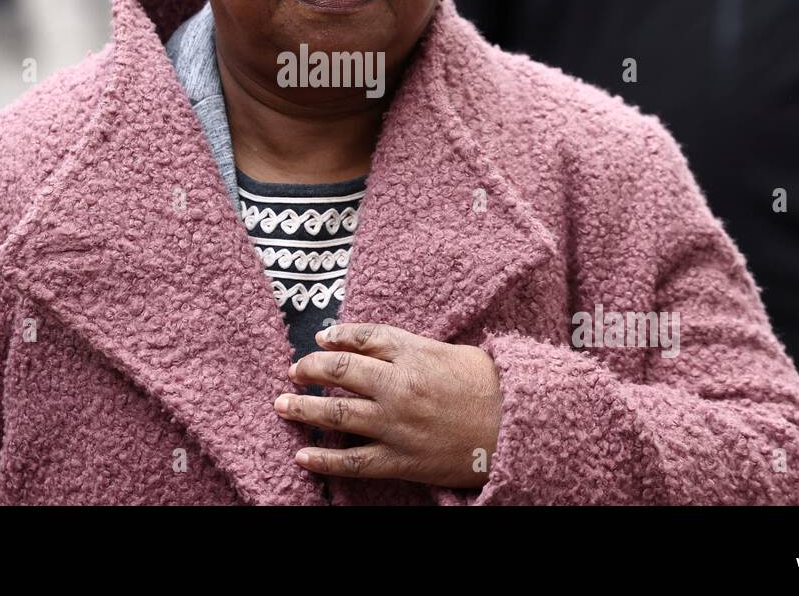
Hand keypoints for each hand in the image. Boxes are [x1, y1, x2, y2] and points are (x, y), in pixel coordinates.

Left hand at [275, 322, 502, 487]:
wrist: (516, 430)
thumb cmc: (490, 387)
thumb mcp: (452, 352)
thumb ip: (413, 348)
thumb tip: (378, 346)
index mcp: (413, 353)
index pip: (362, 338)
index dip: (336, 336)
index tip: (319, 339)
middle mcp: (398, 385)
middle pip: (340, 371)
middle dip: (309, 369)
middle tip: (293, 371)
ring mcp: (396, 425)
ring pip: (337, 414)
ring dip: (304, 409)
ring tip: (282, 405)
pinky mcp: (400, 460)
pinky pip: (353, 461)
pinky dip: (324, 459)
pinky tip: (303, 454)